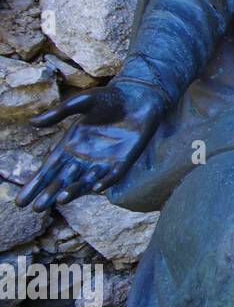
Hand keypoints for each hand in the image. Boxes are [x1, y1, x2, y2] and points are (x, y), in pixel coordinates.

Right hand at [16, 82, 165, 211]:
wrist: (139, 98)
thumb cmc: (109, 98)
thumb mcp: (82, 102)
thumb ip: (59, 113)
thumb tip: (33, 122)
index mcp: (69, 145)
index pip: (49, 169)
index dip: (35, 184)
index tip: (21, 201)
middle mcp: (84, 157)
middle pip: (63, 180)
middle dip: (49, 194)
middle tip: (36, 208)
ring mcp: (104, 161)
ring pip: (85, 181)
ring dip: (73, 191)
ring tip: (60, 199)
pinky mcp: (124, 161)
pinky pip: (113, 175)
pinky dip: (105, 181)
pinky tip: (96, 188)